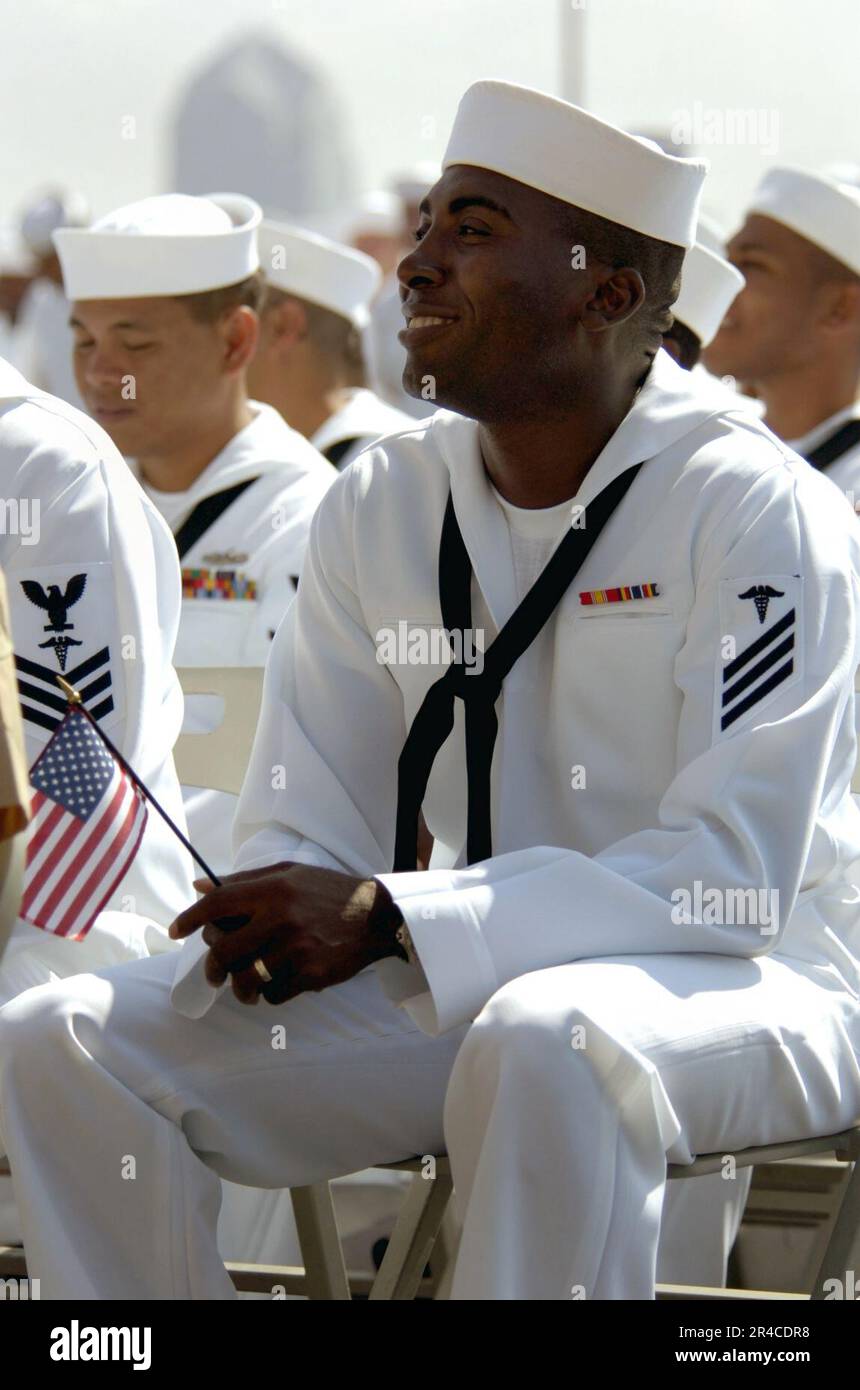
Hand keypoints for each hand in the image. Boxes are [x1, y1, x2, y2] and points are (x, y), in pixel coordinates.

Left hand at [168, 862, 402, 1005]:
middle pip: (224, 950)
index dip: (190, 919)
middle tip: (215, 970)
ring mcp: (296, 949)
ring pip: (245, 978)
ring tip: (242, 986)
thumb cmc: (328, 892)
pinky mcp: (311, 974)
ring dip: (238, 987)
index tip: (175, 931)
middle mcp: (281, 918)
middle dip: (212, 966)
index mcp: (272, 890)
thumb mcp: (289, 874)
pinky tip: (276, 984)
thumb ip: (244, 880)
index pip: (217, 904)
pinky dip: (268, 994)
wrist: (378, 917)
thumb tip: (200, 886)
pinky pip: (273, 994)